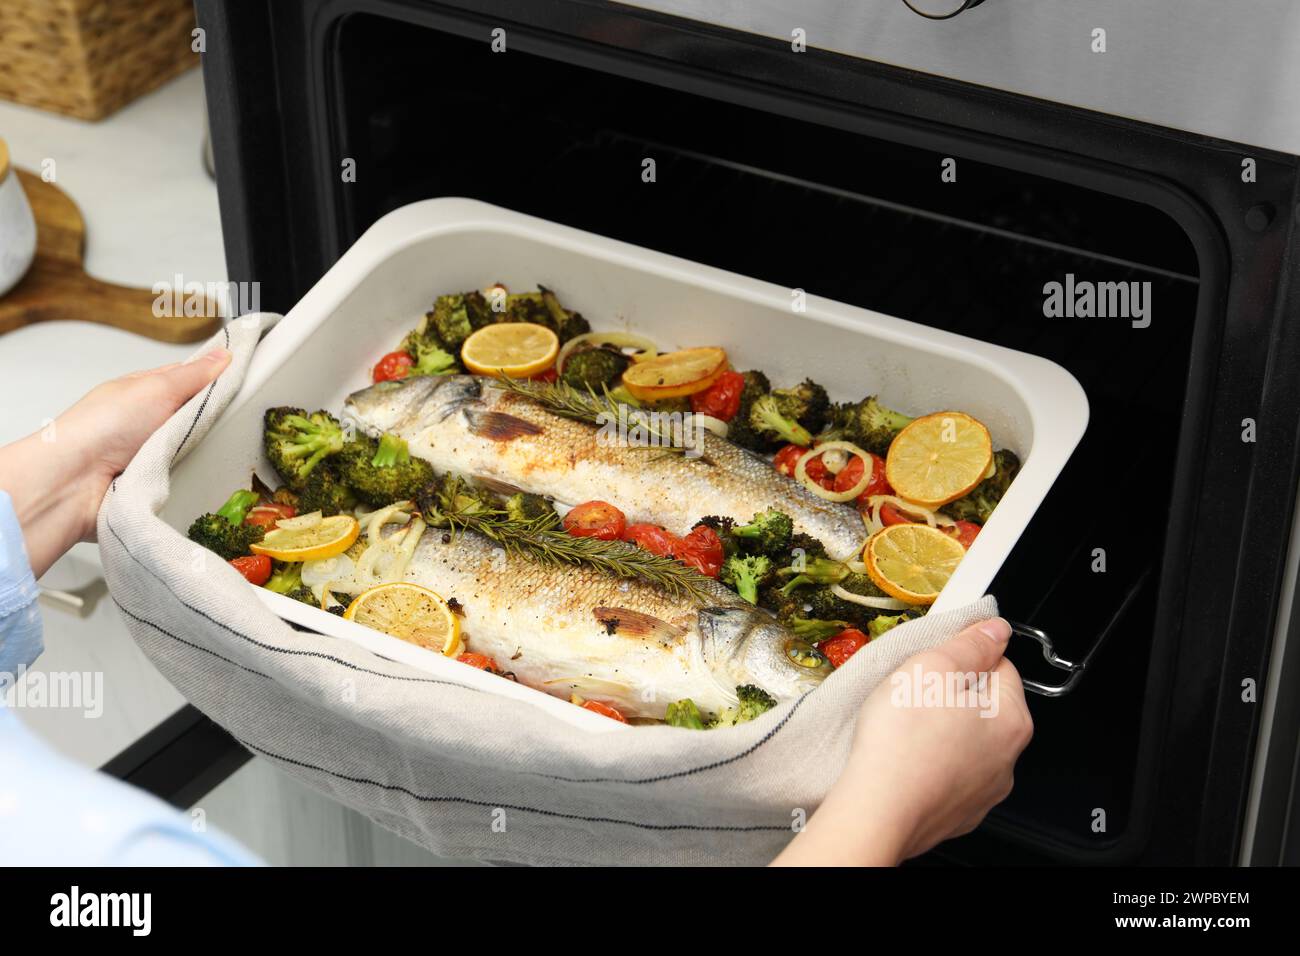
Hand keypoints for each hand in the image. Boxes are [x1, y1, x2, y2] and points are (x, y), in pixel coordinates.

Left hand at [0, 347, 230, 576]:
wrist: (74, 484)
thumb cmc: (99, 428)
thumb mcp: (155, 388)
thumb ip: (192, 374)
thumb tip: (221, 354)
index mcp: (144, 393)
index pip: (191, 379)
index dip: (217, 378)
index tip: (247, 377)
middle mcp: (148, 423)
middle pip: (197, 417)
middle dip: (214, 420)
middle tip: (237, 418)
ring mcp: (151, 454)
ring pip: (196, 448)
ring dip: (204, 451)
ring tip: (217, 449)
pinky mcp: (155, 484)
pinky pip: (188, 477)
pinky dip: (194, 476)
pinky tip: (203, 474)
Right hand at [772, 617, 1032, 865]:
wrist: (877, 809)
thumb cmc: (903, 741)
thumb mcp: (933, 667)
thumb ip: (969, 643)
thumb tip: (995, 629)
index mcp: (1011, 720)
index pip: (1001, 666)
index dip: (965, 655)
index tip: (937, 659)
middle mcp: (1006, 761)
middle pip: (983, 706)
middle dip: (951, 693)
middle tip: (914, 691)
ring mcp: (981, 792)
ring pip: (964, 742)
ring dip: (940, 729)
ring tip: (904, 726)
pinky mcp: (955, 813)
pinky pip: (946, 774)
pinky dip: (929, 763)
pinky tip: (904, 757)